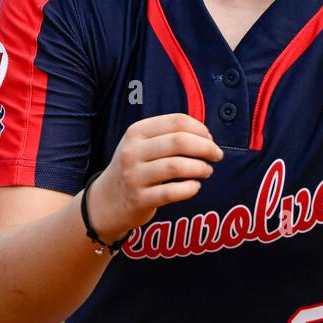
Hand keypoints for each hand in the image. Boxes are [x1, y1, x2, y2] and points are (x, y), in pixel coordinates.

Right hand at [86, 113, 223, 242]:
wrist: (105, 201)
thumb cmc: (134, 168)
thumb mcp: (141, 144)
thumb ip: (169, 136)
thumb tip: (207, 136)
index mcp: (136, 132)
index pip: (176, 121)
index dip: (200, 129)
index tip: (210, 138)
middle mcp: (133, 151)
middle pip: (179, 142)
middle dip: (205, 147)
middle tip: (217, 155)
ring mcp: (134, 176)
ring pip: (177, 166)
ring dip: (200, 168)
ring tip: (207, 171)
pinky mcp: (139, 199)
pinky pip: (172, 192)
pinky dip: (190, 188)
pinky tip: (195, 186)